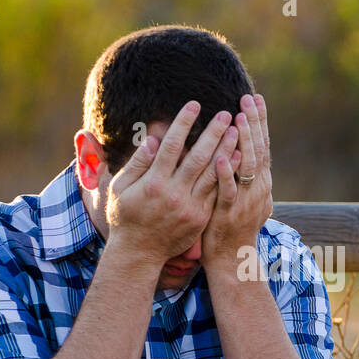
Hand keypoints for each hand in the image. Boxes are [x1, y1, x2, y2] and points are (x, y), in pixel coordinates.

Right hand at [105, 101, 238, 265]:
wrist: (139, 253)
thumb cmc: (126, 217)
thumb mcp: (121, 188)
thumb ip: (137, 163)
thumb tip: (153, 139)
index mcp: (153, 183)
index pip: (171, 146)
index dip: (184, 123)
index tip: (194, 105)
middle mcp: (174, 194)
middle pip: (198, 157)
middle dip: (212, 133)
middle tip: (225, 113)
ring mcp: (190, 207)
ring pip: (212, 173)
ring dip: (225, 150)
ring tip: (236, 130)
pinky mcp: (200, 217)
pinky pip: (217, 191)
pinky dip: (228, 173)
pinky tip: (237, 157)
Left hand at [201, 93, 272, 269]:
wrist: (232, 259)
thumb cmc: (232, 226)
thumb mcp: (244, 197)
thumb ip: (241, 173)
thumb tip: (235, 149)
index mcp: (260, 182)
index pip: (262, 144)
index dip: (259, 121)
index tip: (255, 97)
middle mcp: (257, 188)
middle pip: (258, 149)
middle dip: (254, 123)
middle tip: (248, 98)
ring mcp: (245, 201)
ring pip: (246, 166)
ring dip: (243, 141)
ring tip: (238, 118)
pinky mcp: (229, 213)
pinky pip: (228, 191)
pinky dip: (226, 173)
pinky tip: (221, 156)